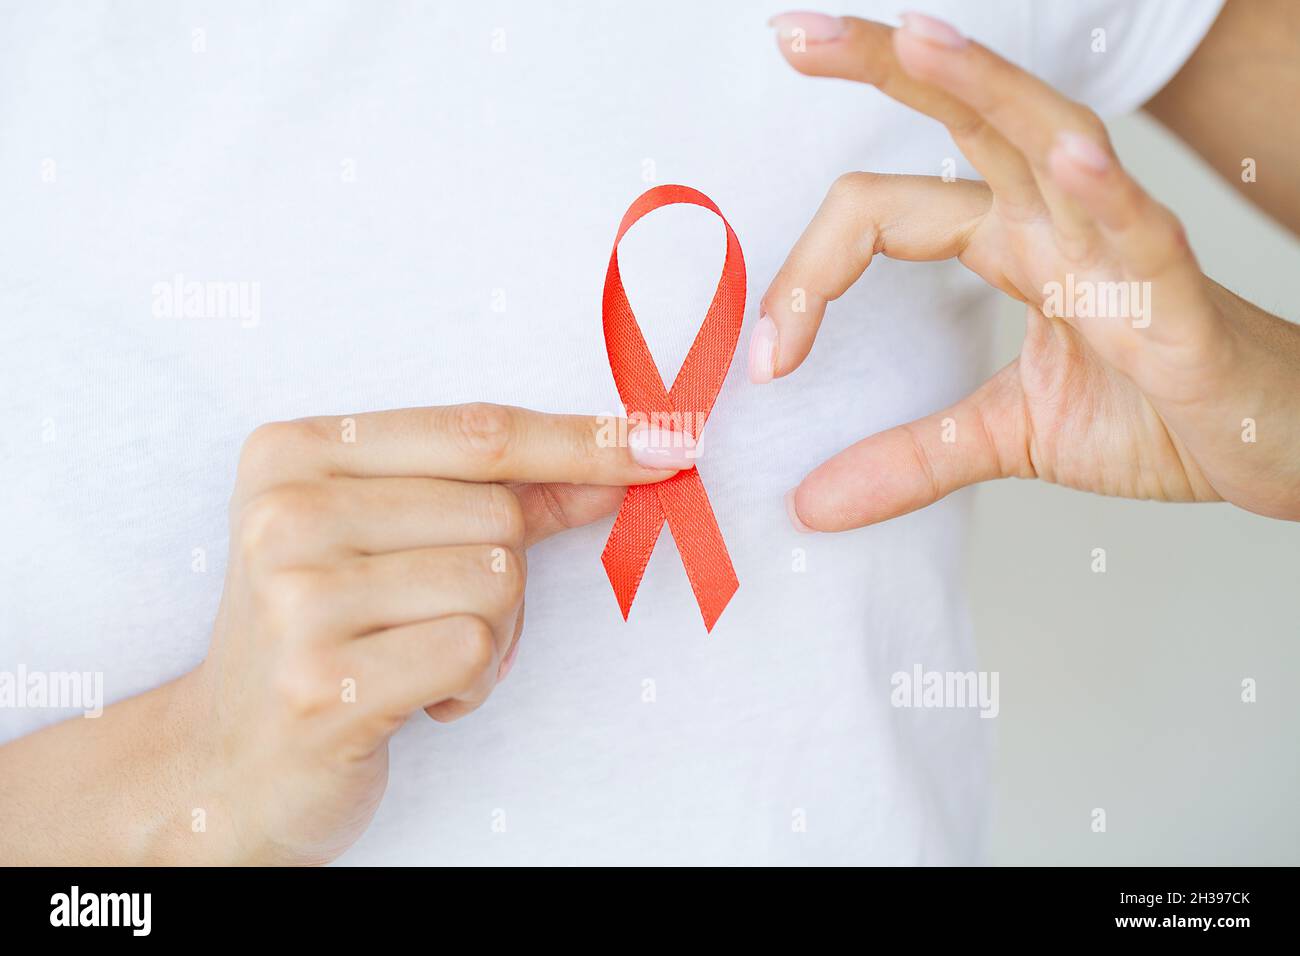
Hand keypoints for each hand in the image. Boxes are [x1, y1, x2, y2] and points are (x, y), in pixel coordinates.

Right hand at [181, 403, 688, 863]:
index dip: (584, 439)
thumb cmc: (327, 632)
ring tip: (416, 655)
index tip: (672, 440)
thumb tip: (624, 460)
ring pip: (498, 581)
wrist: (230, 759)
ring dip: (491, 634)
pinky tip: (415, 697)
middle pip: (498, 513)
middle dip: (505, 575)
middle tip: (435, 614)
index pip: (478, 432)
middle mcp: (287, 511)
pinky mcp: (323, 680)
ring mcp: (297, 597)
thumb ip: (498, 493)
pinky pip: (476, 651)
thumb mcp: (392, 537)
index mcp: (296, 451)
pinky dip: (473, 682)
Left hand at [756, 12, 1299, 529]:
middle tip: (792, 33)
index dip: (811, 275)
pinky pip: (1145, 231)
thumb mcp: (1007, 439)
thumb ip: (911, 459)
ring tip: (912, 35)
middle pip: (966, 117)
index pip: (887, 216)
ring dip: (983, 84)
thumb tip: (812, 504)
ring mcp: (1120, 248)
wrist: (1271, 448)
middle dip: (882, 64)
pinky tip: (1073, 155)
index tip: (770, 359)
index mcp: (1016, 244)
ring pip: (1051, 140)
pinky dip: (1109, 193)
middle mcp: (1059, 223)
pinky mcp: (1180, 298)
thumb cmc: (1160, 417)